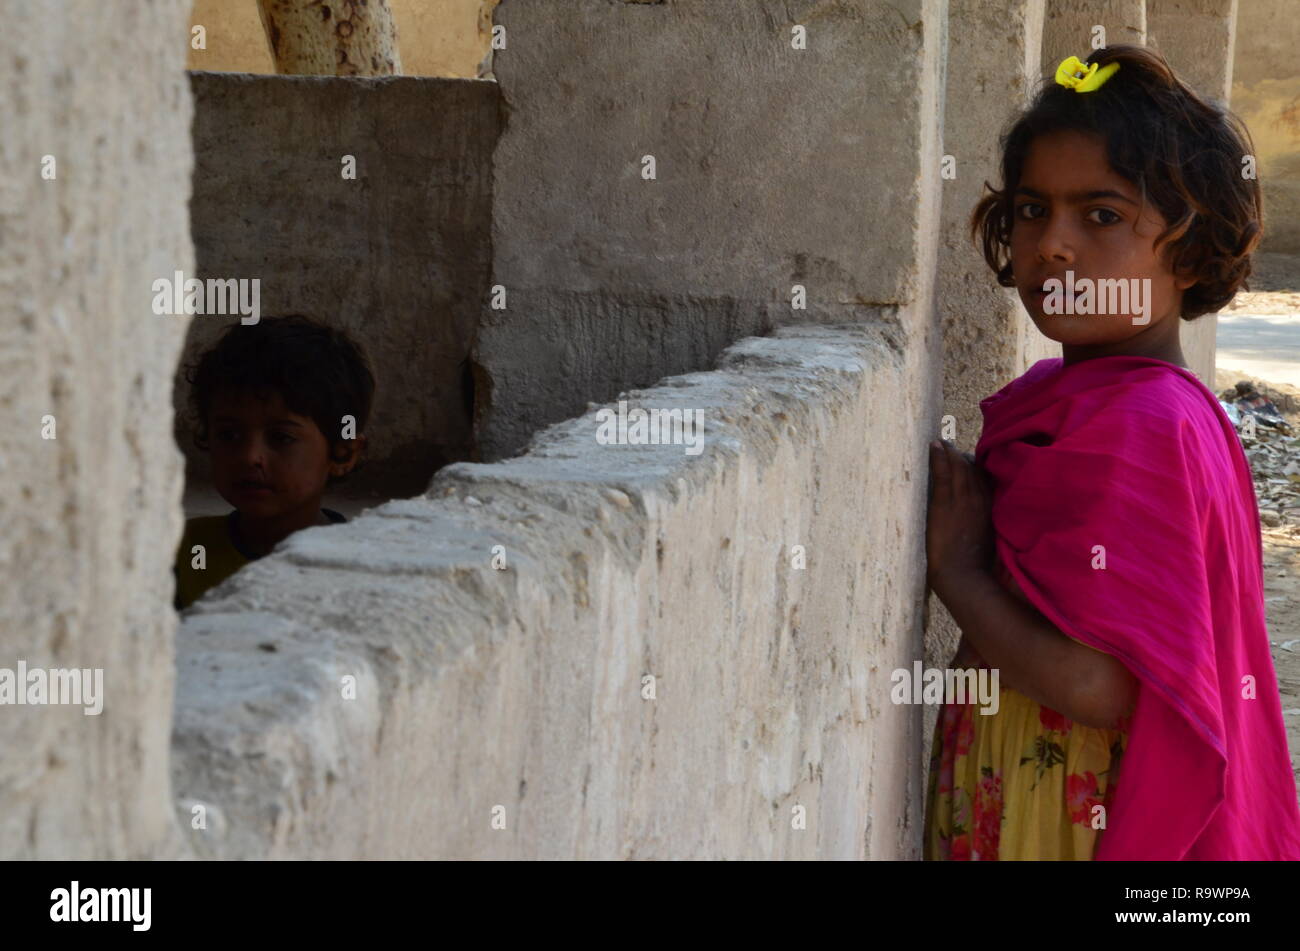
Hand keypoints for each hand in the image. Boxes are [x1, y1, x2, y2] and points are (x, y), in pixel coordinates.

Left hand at [926, 440, 994, 593]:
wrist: (964, 577)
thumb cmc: (976, 566)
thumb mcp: (990, 539)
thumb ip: (988, 522)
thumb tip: (983, 516)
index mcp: (991, 507)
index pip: (985, 477)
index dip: (977, 465)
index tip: (969, 458)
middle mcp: (979, 499)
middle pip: (973, 468)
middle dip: (962, 455)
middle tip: (950, 445)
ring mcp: (962, 500)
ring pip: (958, 467)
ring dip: (949, 451)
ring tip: (941, 442)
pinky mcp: (945, 504)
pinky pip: (943, 474)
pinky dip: (939, 457)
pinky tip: (934, 445)